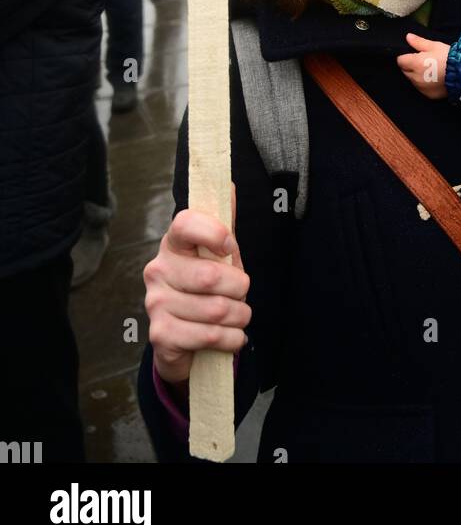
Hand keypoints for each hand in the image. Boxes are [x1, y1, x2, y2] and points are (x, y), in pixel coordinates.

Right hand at [144, 182, 250, 387]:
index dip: (213, 232)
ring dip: (240, 317)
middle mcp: (158, 270)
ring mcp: (155, 303)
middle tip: (242, 294)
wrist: (185, 340)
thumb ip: (224, 222)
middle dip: (240, 289)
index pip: (184, 223)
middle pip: (211, 276)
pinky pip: (209, 336)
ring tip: (238, 317)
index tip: (229, 246)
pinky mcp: (160, 334)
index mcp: (173, 244)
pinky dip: (231, 339)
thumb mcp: (218, 254)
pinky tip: (230, 336)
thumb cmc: (206, 289)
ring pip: (216, 310)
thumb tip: (230, 184)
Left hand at [397, 32, 450, 99]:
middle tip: (423, 61)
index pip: (400, 60)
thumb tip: (408, 37)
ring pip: (413, 80)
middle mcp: (415, 77)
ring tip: (430, 70)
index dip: (405, 56)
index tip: (413, 54)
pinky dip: (424, 84)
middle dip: (410, 66)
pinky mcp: (428, 95)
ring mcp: (421, 88)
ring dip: (416, 75)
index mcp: (414, 64)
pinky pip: (421, 88)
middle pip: (405, 71)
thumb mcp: (434, 46)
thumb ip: (419, 42)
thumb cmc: (448, 57)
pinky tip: (434, 79)